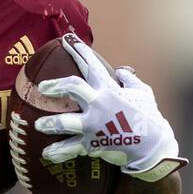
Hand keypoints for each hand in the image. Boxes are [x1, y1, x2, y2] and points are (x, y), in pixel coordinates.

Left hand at [33, 33, 186, 182]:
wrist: (154, 148)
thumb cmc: (150, 118)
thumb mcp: (144, 93)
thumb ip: (130, 80)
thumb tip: (121, 70)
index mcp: (110, 89)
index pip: (91, 65)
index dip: (78, 50)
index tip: (66, 40)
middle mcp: (99, 104)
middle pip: (73, 87)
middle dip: (55, 84)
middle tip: (42, 87)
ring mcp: (94, 125)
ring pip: (66, 121)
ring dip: (50, 123)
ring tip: (38, 125)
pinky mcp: (92, 144)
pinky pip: (71, 148)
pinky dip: (59, 151)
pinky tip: (48, 153)